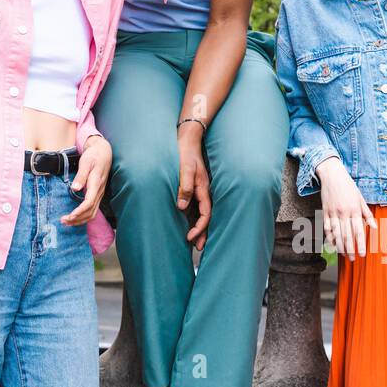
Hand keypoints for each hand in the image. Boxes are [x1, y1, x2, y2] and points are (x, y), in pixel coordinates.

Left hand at [62, 134, 110, 226]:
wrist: (104, 152)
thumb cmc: (94, 156)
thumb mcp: (86, 163)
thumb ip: (81, 176)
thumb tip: (75, 188)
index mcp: (96, 184)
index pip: (89, 203)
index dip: (79, 212)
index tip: (69, 216)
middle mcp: (99, 191)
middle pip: (90, 212)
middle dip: (77, 219)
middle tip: (63, 221)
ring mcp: (99, 194)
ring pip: (92, 213)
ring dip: (80, 220)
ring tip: (67, 222)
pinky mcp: (97, 194)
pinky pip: (92, 209)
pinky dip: (83, 216)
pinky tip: (75, 217)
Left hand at [176, 122, 211, 250]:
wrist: (186, 138)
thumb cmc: (185, 153)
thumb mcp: (185, 169)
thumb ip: (184, 187)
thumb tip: (181, 207)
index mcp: (203, 188)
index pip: (205, 213)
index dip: (200, 227)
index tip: (190, 237)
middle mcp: (203, 191)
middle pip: (206, 216)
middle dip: (203, 232)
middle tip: (198, 248)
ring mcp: (198, 189)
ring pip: (200, 212)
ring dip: (198, 227)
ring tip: (193, 242)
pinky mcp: (192, 187)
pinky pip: (194, 206)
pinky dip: (193, 217)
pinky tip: (187, 223)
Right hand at [317, 157, 375, 261]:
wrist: (332, 175)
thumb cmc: (349, 186)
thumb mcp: (361, 199)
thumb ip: (367, 214)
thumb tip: (375, 227)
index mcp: (355, 210)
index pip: (359, 231)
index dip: (361, 244)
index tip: (362, 254)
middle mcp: (344, 212)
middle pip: (347, 235)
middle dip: (350, 249)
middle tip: (353, 259)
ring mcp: (333, 212)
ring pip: (336, 233)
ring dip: (340, 246)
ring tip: (344, 255)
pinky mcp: (325, 211)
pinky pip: (326, 227)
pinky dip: (329, 237)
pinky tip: (333, 244)